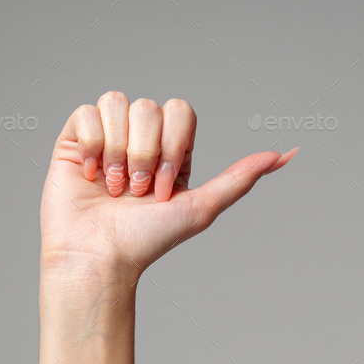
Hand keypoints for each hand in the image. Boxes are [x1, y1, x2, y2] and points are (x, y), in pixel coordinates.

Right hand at [40, 91, 296, 284]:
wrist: (98, 259)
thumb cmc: (146, 241)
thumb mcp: (201, 209)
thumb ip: (241, 178)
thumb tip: (288, 154)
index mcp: (170, 151)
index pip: (180, 111)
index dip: (172, 146)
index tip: (163, 190)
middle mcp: (140, 140)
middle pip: (149, 108)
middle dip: (145, 155)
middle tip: (136, 193)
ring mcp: (107, 138)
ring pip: (117, 104)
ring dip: (117, 153)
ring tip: (111, 189)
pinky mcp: (75, 141)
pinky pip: (87, 112)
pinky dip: (92, 146)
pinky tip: (90, 176)